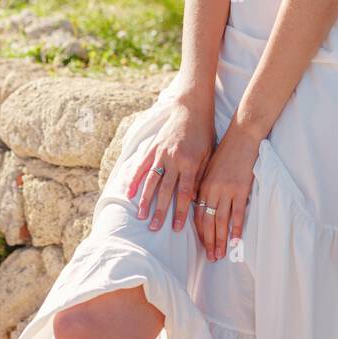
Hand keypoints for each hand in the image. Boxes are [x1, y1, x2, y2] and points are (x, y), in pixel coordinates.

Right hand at [126, 98, 214, 235]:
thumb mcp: (209, 155)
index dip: (181, 211)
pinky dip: (134, 179)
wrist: (192, 110)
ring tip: (141, 216)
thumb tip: (194, 200)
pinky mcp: (153, 148)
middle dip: (160, 211)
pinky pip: (142, 166)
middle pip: (166, 191)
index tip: (177, 227)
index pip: (185, 193)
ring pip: (152, 181)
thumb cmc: (205, 134)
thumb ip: (200, 176)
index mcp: (191, 163)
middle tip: (155, 228)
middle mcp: (175, 160)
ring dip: (145, 200)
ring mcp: (162, 154)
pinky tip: (128, 192)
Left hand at [194, 123, 260, 261]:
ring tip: (221, 254)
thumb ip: (204, 185)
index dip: (199, 233)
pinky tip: (237, 240)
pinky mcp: (241, 188)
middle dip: (208, 241)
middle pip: (207, 221)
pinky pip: (238, 213)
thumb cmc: (226, 151)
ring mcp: (226, 190)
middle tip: (211, 257)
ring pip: (221, 220)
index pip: (197, 214)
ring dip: (220, 240)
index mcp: (202, 185)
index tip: (202, 246)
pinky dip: (237, 228)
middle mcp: (211, 190)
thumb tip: (199, 204)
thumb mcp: (209, 167)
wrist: (242, 136)